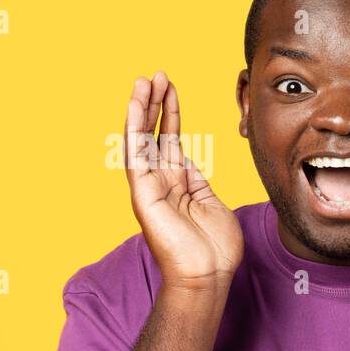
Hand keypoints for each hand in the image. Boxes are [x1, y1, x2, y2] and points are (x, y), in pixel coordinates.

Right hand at [124, 71, 242, 290]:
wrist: (207, 275)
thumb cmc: (214, 249)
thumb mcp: (212, 203)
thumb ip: (197, 180)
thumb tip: (186, 160)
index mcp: (178, 183)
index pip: (170, 139)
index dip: (171, 113)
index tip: (170, 87)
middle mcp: (160, 181)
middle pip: (153, 134)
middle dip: (155, 103)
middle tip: (157, 74)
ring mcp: (149, 186)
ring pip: (141, 138)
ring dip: (142, 107)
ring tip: (145, 79)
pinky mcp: (142, 192)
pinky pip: (135, 153)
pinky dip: (134, 126)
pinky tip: (135, 103)